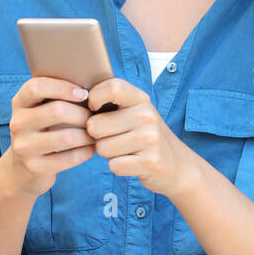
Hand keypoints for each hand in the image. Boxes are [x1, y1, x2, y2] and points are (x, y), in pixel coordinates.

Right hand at [4, 77, 97, 197]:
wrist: (23, 167)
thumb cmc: (43, 129)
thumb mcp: (41, 109)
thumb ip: (57, 94)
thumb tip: (93, 83)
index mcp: (20, 102)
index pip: (37, 87)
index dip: (63, 87)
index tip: (84, 94)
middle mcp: (17, 123)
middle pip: (57, 111)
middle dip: (83, 114)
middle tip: (95, 118)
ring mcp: (23, 147)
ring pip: (66, 137)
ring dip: (87, 135)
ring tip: (95, 133)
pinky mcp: (35, 167)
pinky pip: (69, 158)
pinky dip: (85, 152)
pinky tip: (90, 148)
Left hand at [84, 78, 198, 198]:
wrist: (177, 166)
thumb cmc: (145, 136)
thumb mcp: (136, 111)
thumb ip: (113, 101)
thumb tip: (75, 95)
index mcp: (141, 99)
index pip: (111, 87)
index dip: (94, 98)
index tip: (94, 109)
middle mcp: (146, 116)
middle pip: (95, 125)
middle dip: (97, 136)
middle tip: (113, 137)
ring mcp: (149, 139)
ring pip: (102, 148)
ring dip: (108, 153)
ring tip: (125, 150)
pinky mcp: (149, 162)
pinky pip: (113, 165)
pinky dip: (118, 167)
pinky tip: (132, 162)